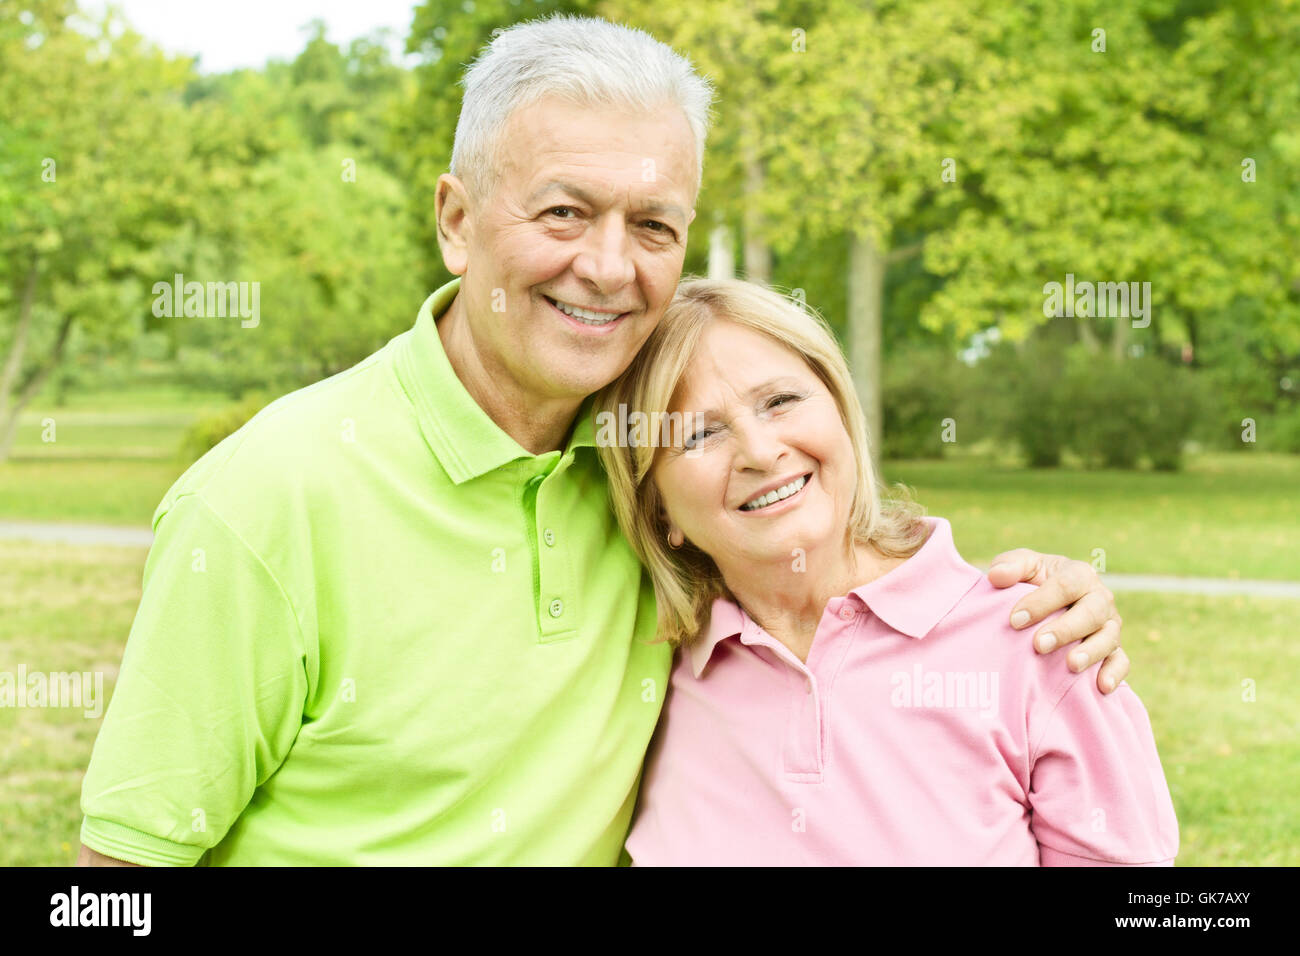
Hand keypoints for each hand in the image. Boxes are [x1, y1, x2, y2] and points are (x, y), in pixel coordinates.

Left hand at [987, 549, 1127, 694]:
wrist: (1048, 604)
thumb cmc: (1033, 582)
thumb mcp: (1021, 568)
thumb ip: (1009, 566)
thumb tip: (996, 576)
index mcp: (1079, 575)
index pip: (1066, 585)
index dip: (1041, 602)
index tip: (1015, 620)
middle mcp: (1100, 599)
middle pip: (1092, 612)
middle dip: (1065, 630)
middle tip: (1039, 645)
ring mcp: (1109, 626)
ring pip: (1108, 638)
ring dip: (1091, 653)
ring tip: (1071, 665)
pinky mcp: (1113, 651)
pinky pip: (1121, 662)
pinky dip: (1114, 673)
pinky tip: (1102, 686)